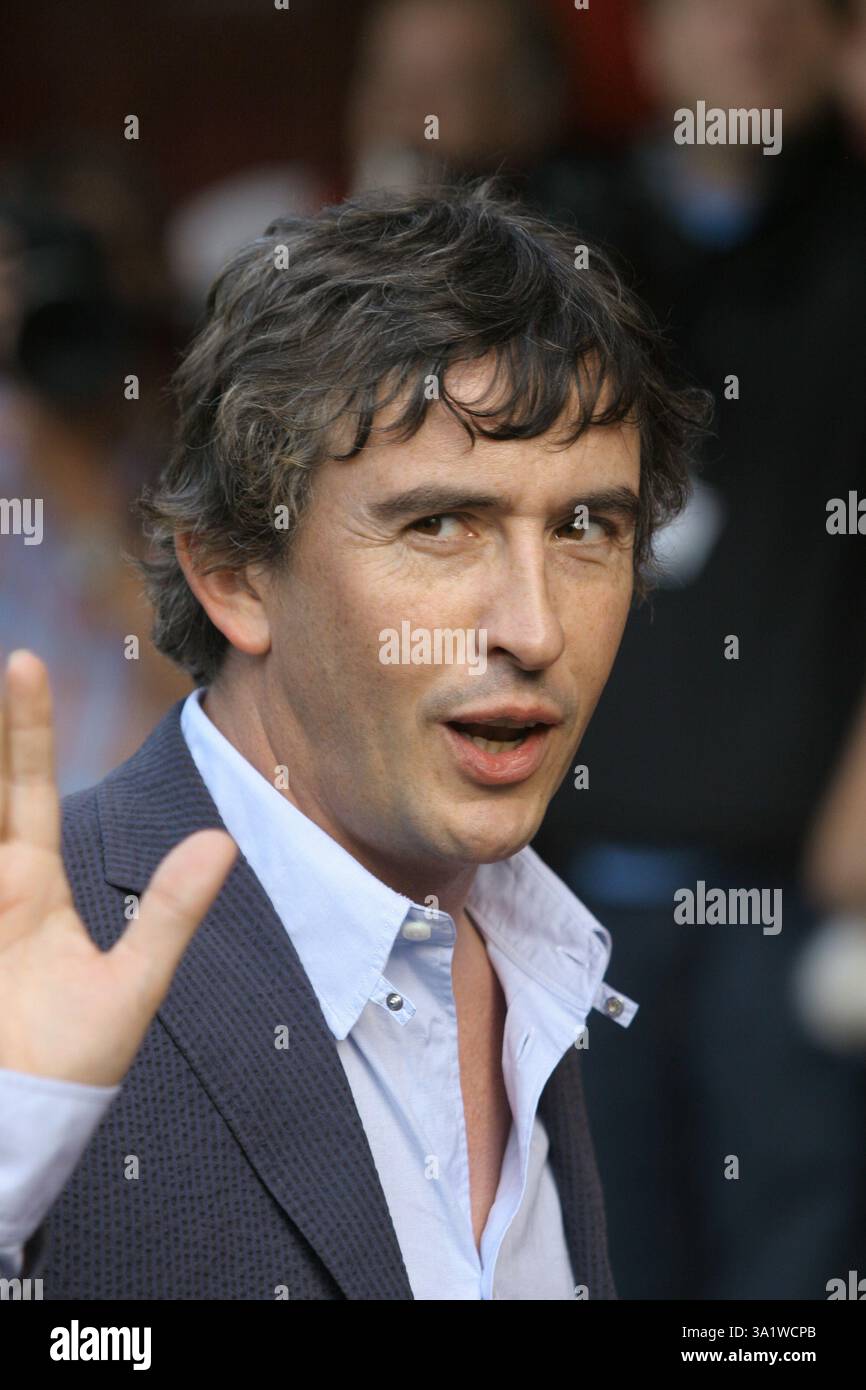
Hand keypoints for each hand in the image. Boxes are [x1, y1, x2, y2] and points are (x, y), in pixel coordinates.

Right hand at [0, 650, 236, 1085]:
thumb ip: (170, 914)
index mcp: (28, 889)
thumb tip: (223, 840)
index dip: (26, 727)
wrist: (23, 1131)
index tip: (26, 660)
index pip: (23, 791)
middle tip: (15, 661)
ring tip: (6, 866)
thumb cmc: (77, 1063)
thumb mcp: (131, 986)